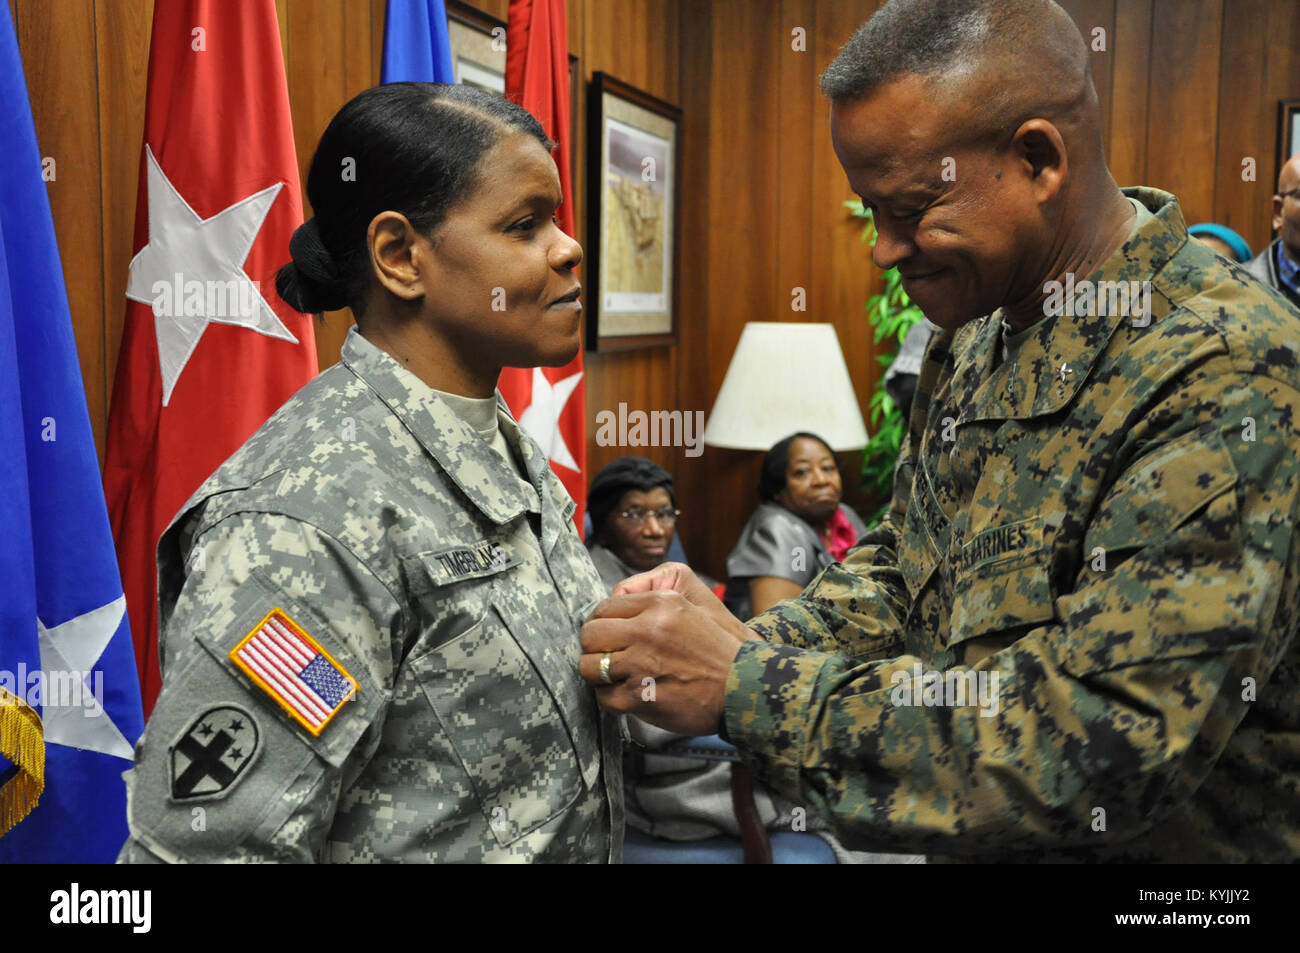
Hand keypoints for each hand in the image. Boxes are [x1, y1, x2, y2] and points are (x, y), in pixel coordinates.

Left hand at [579, 563, 759, 734]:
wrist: (744, 687)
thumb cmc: (720, 649)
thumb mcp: (692, 605)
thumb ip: (652, 597)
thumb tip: (614, 600)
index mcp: (660, 603)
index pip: (604, 607)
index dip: (602, 622)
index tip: (608, 634)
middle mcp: (648, 630)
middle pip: (590, 635)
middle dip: (593, 647)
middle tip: (607, 655)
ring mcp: (642, 665)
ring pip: (590, 667)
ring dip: (599, 674)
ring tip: (616, 676)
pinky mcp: (640, 697)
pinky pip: (603, 697)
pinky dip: (611, 698)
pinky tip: (628, 694)